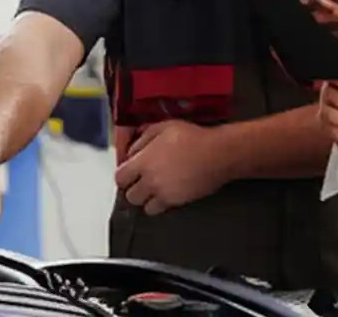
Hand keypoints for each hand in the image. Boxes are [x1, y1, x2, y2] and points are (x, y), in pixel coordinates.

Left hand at [113, 120, 229, 215]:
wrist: (217, 154)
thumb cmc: (193, 138)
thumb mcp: (164, 127)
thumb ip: (143, 138)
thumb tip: (132, 150)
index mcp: (144, 161)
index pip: (120, 177)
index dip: (123, 175)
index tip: (128, 171)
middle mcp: (150, 181)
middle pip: (129, 196)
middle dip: (133, 188)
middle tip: (140, 180)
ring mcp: (163, 194)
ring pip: (143, 206)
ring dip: (145, 199)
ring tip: (153, 189)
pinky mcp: (176, 202)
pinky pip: (159, 210)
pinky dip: (159, 204)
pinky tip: (165, 193)